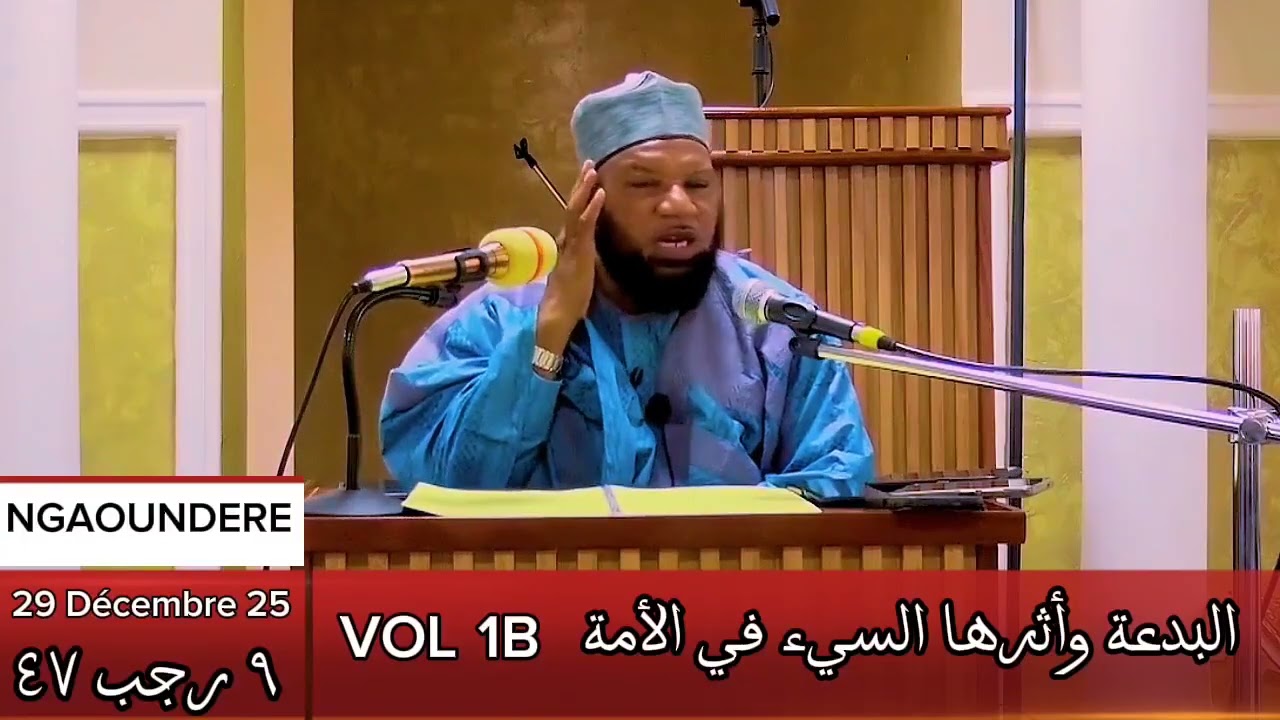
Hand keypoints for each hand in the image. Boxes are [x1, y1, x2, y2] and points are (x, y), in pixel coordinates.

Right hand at [537, 160, 604, 353]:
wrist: (557, 313)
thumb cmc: (568, 300)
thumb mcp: (579, 276)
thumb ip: (582, 263)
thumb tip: (588, 258)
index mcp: (566, 246)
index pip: (573, 216)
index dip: (580, 198)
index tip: (588, 181)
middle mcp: (566, 241)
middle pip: (573, 206)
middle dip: (581, 185)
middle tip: (589, 164)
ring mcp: (571, 245)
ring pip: (576, 210)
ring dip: (584, 189)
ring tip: (592, 170)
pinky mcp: (578, 251)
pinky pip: (585, 224)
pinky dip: (592, 207)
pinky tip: (600, 193)